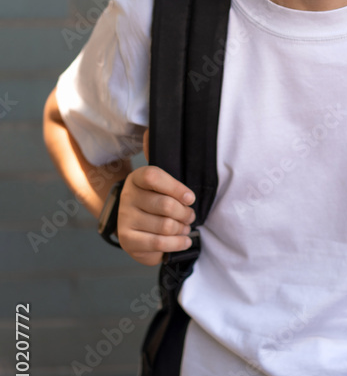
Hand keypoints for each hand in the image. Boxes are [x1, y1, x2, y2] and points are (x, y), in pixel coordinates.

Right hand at [117, 135, 195, 265]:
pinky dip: (177, 243)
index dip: (176, 187)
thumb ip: (158, 157)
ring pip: (165, 225)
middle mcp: (127, 197)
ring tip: (185, 228)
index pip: (154, 176)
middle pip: (165, 205)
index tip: (190, 197)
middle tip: (191, 216)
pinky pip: (159, 243)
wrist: (134, 226)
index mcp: (136, 178)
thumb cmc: (155, 200)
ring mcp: (125, 219)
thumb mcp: (159, 181)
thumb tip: (150, 131)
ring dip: (182, 229)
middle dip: (185, 213)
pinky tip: (183, 240)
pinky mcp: (127, 241)